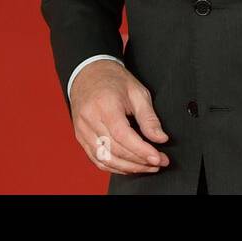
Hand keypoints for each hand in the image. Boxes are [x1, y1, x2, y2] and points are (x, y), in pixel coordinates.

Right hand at [70, 60, 170, 174]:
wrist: (88, 73)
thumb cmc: (114, 80)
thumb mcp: (137, 92)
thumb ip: (149, 117)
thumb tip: (161, 139)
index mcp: (105, 105)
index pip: (123, 135)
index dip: (141, 150)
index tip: (158, 158)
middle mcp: (90, 119)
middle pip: (114, 150)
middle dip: (139, 161)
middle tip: (159, 162)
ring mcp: (82, 130)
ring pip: (104, 159)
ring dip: (128, 168)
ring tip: (147, 166)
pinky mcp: (80, 137)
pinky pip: (96, 159)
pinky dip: (114, 166)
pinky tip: (129, 166)